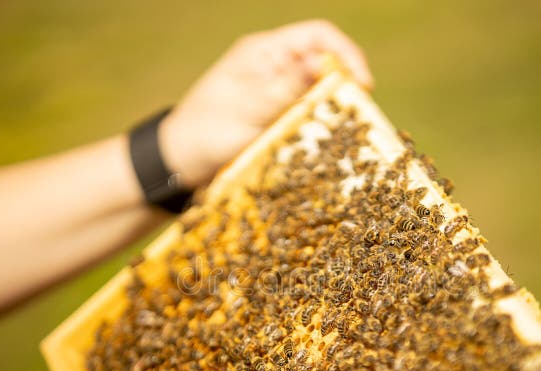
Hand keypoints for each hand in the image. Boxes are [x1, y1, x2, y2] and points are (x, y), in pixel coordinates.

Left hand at [159, 19, 372, 189]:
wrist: (177, 163)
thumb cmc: (204, 132)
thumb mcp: (248, 109)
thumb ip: (287, 87)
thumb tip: (325, 64)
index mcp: (264, 52)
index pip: (318, 36)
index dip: (346, 55)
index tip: (362, 84)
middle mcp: (274, 68)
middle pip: (324, 65)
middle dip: (344, 86)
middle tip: (357, 115)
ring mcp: (276, 94)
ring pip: (319, 93)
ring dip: (332, 110)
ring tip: (343, 134)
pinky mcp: (276, 119)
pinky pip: (307, 116)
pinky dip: (319, 128)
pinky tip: (325, 146)